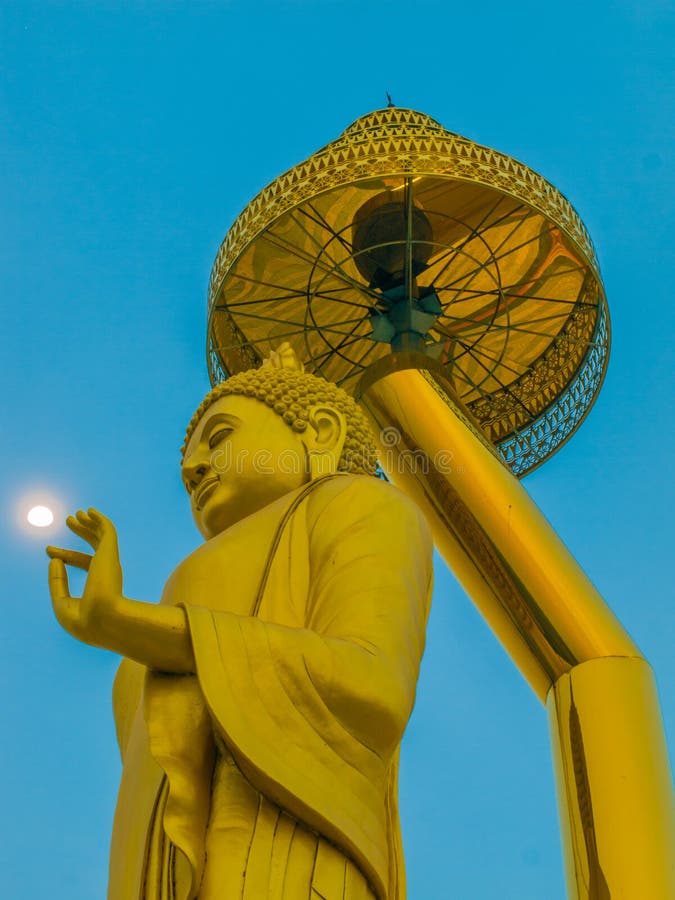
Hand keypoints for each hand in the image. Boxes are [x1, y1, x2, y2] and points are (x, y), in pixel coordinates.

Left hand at [47, 508, 123, 646]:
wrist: (101, 621)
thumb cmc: (83, 620)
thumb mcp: (62, 603)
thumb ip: (57, 581)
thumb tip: (53, 559)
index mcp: (100, 584)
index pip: (84, 562)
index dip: (66, 555)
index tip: (48, 551)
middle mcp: (108, 570)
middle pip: (95, 545)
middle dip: (82, 532)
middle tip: (68, 520)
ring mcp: (110, 561)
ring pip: (102, 535)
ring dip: (90, 523)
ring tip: (76, 513)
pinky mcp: (110, 553)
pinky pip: (107, 530)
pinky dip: (99, 520)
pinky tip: (88, 512)